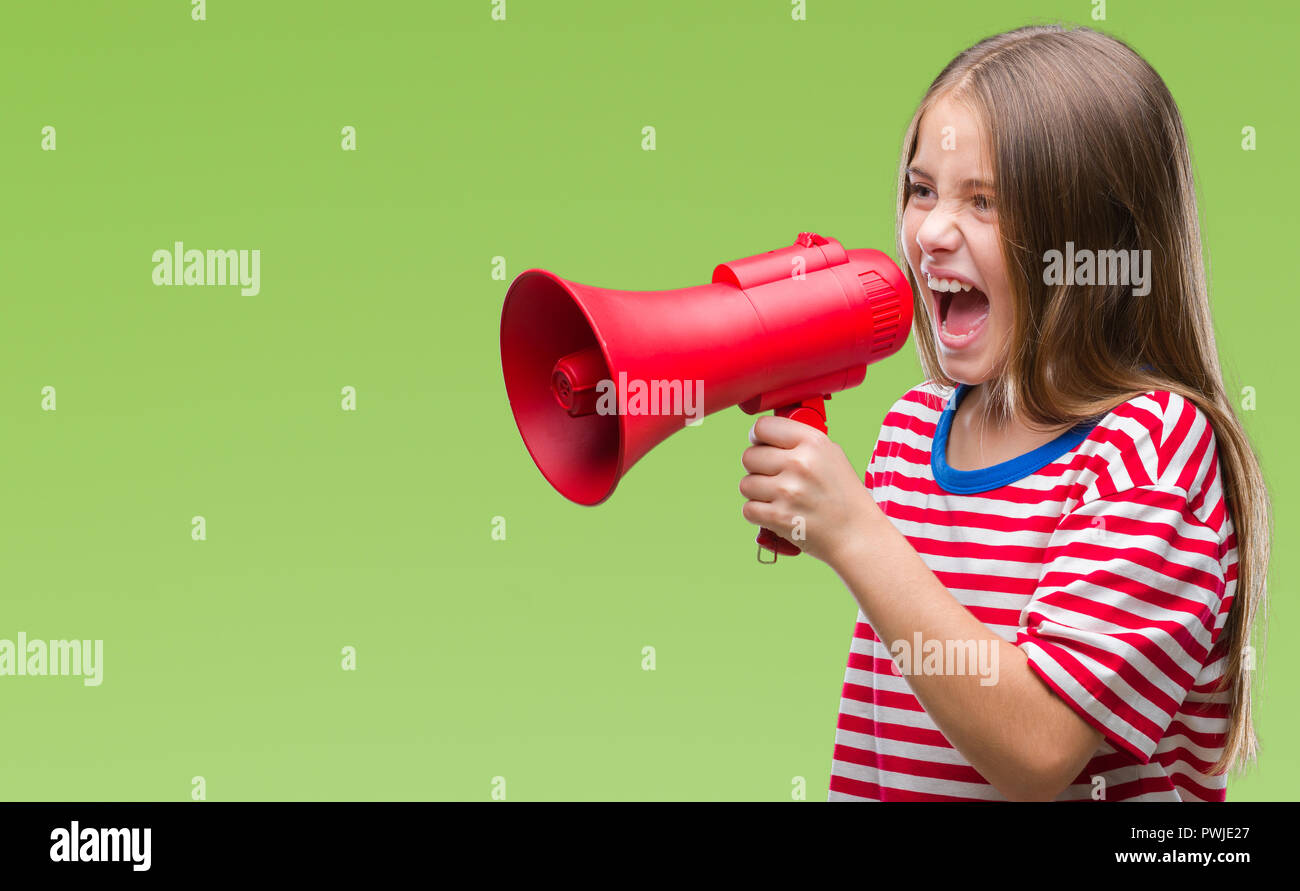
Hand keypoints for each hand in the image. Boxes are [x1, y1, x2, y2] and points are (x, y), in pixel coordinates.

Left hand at [739, 414, 878, 566]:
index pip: (763, 427)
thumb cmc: (844, 496)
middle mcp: (800, 463)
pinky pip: (748, 509)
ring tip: (778, 498)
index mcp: (813, 442)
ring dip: (757, 493)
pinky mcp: (779, 517)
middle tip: (774, 478)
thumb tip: (765, 437)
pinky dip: (758, 514)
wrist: (858, 535)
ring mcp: (788, 491)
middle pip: (749, 456)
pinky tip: (776, 514)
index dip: (757, 437)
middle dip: (757, 468)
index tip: (761, 445)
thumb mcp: (832, 456)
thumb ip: (801, 443)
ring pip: (745, 484)